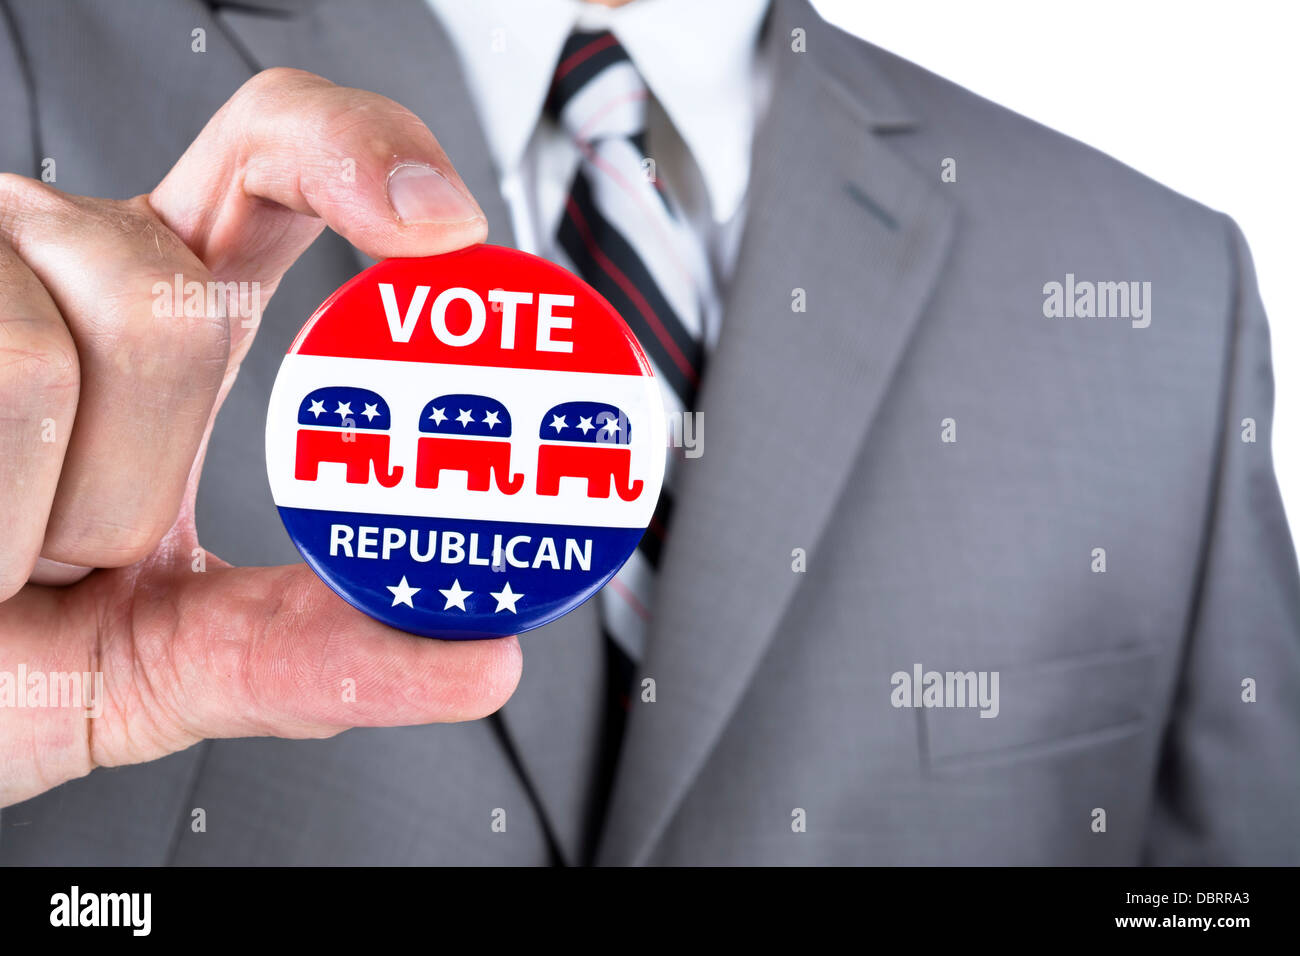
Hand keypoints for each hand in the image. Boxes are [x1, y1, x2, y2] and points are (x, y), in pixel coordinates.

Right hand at [0, 69, 520, 806]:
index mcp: (181, 305)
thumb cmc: (13, 660)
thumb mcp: (179, 657)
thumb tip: (483, 657)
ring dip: (42, 518)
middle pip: (174, 301)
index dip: (362, 153)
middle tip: (84, 554)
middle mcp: (78, 258)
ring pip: (46, 361)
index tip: (443, 228)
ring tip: (11, 550)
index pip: (278, 160)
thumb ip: (316, 651)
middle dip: (133, 485)